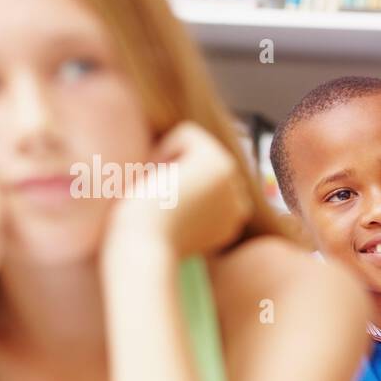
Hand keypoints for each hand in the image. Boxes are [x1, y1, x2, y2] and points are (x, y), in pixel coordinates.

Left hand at [107, 121, 250, 257]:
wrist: (143, 247)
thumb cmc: (141, 237)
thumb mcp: (165, 219)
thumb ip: (180, 200)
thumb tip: (168, 168)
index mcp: (229, 222)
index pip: (198, 181)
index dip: (172, 187)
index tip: (160, 215)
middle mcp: (239, 204)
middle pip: (198, 161)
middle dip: (173, 171)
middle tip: (156, 203)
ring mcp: (233, 184)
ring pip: (193, 147)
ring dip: (168, 162)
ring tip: (156, 192)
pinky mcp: (220, 164)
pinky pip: (186, 134)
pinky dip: (163, 150)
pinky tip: (157, 180)